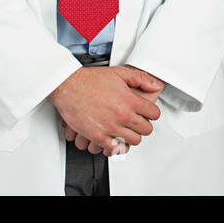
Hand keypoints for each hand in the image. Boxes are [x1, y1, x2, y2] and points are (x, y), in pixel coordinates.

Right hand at [50, 64, 165, 155]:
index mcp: (130, 100)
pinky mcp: (98, 137)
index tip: (148, 112)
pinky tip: (115, 139)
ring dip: (132, 136)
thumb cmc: (90, 80)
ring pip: (133, 141)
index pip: (154, 113)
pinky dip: (117, 146)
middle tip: (139, 122)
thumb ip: (140, 78)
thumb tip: (155, 85)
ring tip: (127, 130)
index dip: (152, 112)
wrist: (69, 86)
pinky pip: (115, 149)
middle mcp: (122, 115)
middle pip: (146, 130)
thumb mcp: (119, 73)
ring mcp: (110, 128)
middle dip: (144, 125)